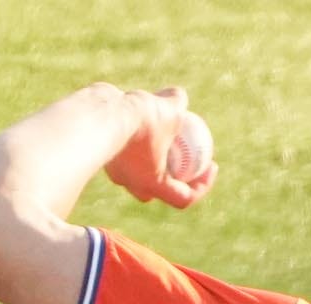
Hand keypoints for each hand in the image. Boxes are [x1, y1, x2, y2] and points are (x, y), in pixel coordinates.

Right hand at [104, 86, 218, 209]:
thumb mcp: (170, 110)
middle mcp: (133, 184)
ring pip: (140, 168)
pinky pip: (125, 151)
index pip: (184, 198)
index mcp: (153, 185)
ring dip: (154, 154)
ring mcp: (117, 171)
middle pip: (160, 187)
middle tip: (185, 153)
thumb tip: (181, 98)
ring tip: (161, 128)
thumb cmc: (140, 121)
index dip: (202, 186)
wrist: (99, 115)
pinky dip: (136, 139)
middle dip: (174, 175)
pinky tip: (139, 116)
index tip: (211, 166)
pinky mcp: (105, 155)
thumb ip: (178, 104)